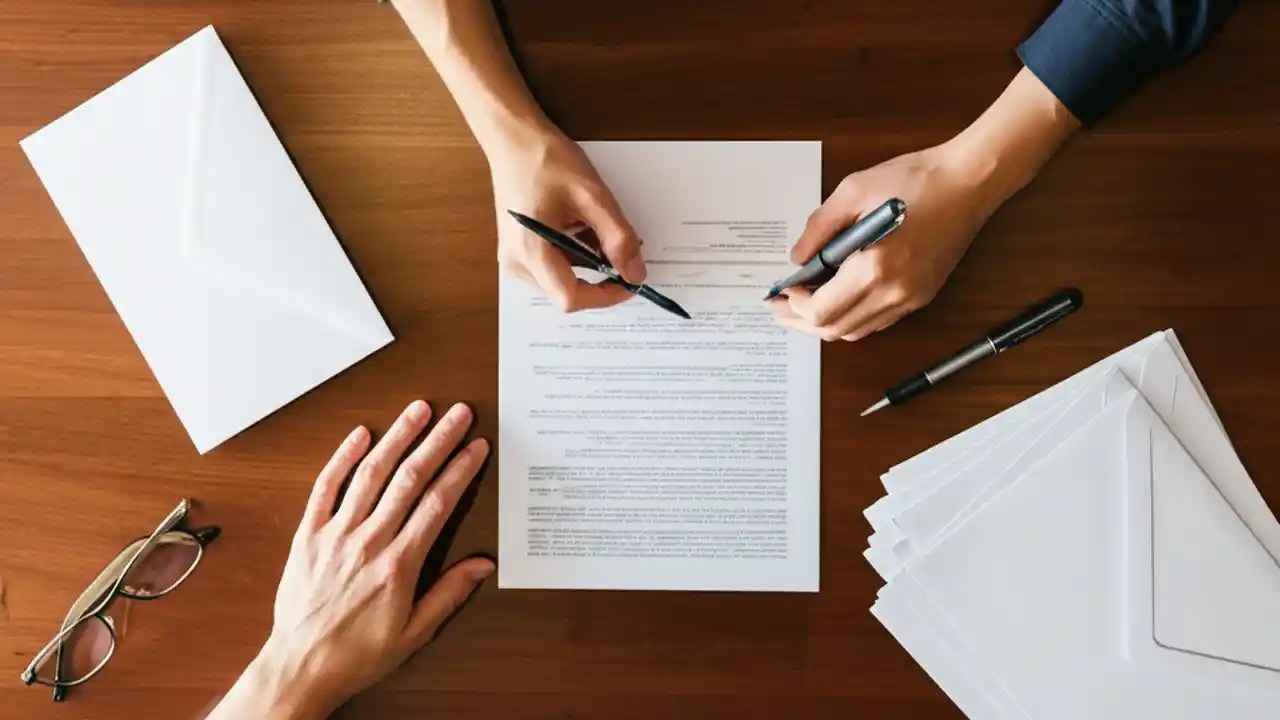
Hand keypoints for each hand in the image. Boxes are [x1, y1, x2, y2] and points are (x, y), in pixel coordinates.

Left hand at [209, 401, 492, 719]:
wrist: (301, 667)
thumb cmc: (357, 655)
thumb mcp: (414, 633)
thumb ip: (449, 594)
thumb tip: (482, 565)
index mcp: (398, 565)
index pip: (437, 504)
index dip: (460, 470)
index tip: (476, 447)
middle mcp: (368, 542)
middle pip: (410, 479)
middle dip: (438, 441)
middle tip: (458, 415)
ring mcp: (335, 535)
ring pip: (371, 474)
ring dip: (397, 437)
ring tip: (418, 411)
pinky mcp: (308, 535)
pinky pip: (325, 487)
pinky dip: (342, 458)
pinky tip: (360, 435)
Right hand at [491, 126, 645, 311]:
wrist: (514, 139)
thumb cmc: (547, 160)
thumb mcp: (592, 196)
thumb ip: (617, 238)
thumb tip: (635, 274)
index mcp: (530, 251)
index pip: (570, 298)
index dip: (605, 296)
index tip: (629, 282)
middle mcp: (516, 263)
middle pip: (565, 293)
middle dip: (598, 278)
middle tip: (618, 250)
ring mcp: (512, 258)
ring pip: (559, 282)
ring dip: (586, 265)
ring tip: (593, 229)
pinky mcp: (516, 251)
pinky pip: (550, 268)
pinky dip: (573, 256)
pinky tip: (578, 228)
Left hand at [770, 67, 1079, 341]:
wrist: (969, 181)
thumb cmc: (916, 180)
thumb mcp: (853, 191)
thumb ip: (819, 229)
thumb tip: (797, 258)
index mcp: (875, 268)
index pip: (822, 310)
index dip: (794, 306)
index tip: (780, 293)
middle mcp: (895, 293)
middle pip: (836, 329)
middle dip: (802, 321)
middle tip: (781, 307)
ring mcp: (911, 299)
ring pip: (857, 331)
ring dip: (826, 322)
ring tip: (804, 304)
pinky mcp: (922, 296)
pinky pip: (878, 320)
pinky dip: (852, 316)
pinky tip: (838, 297)